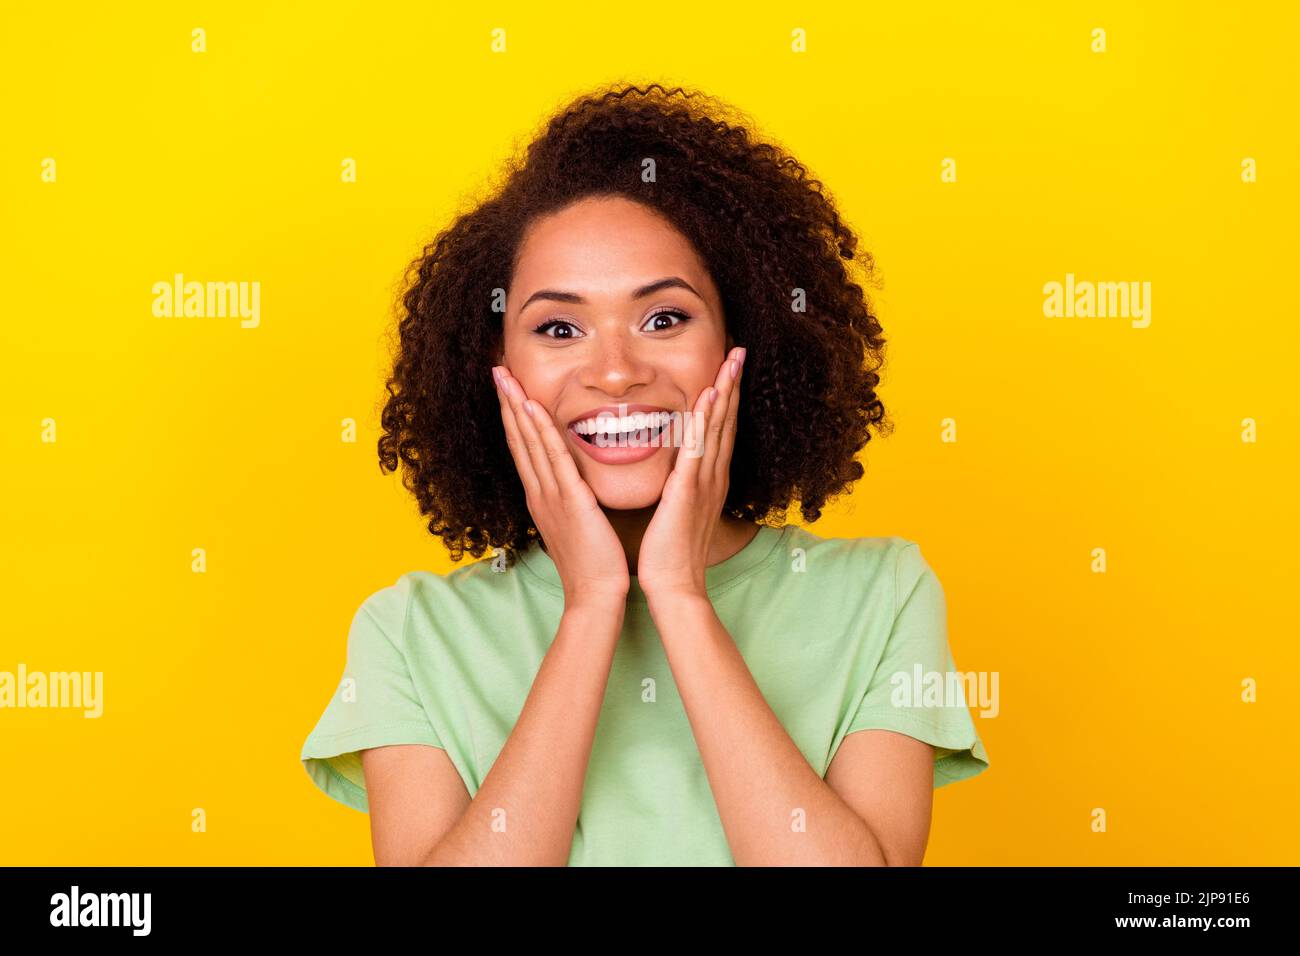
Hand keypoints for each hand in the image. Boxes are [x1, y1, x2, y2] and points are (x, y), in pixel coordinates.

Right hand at [493, 365, 629, 604]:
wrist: (596, 595)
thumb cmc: (593, 563)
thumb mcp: (578, 523)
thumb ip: (573, 499)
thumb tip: (576, 483)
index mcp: (542, 497)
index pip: (524, 448)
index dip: (514, 416)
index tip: (508, 388)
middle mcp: (539, 492)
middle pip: (518, 438)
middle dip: (507, 402)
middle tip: (497, 370)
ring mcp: (550, 495)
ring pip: (529, 442)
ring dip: (517, 407)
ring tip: (506, 377)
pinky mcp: (569, 500)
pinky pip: (553, 459)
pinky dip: (541, 433)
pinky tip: (533, 409)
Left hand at [636, 345, 745, 599]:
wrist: (674, 586)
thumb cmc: (671, 552)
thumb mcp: (679, 510)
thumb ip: (681, 485)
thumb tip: (677, 470)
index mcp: (709, 480)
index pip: (720, 430)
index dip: (726, 398)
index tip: (729, 368)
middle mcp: (712, 477)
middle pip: (726, 421)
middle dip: (733, 384)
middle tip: (739, 350)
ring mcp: (703, 483)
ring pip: (717, 429)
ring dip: (724, 393)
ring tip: (730, 362)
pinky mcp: (688, 492)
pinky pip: (698, 450)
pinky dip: (704, 423)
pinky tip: (708, 399)